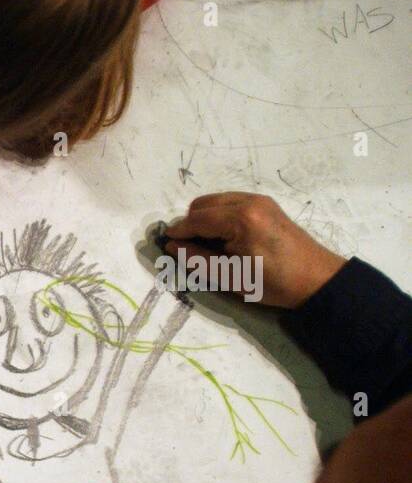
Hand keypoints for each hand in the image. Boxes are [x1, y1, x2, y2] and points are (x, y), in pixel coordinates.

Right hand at [164, 193, 347, 308]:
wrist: (315, 278)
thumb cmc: (271, 282)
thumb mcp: (230, 277)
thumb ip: (197, 259)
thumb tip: (172, 246)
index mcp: (240, 219)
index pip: (197, 219)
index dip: (178, 232)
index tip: (166, 245)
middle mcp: (249, 202)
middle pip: (203, 204)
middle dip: (191, 223)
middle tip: (190, 248)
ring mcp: (259, 199)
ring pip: (216, 200)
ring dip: (205, 218)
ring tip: (208, 243)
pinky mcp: (266, 203)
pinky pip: (230, 202)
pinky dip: (220, 214)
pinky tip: (225, 236)